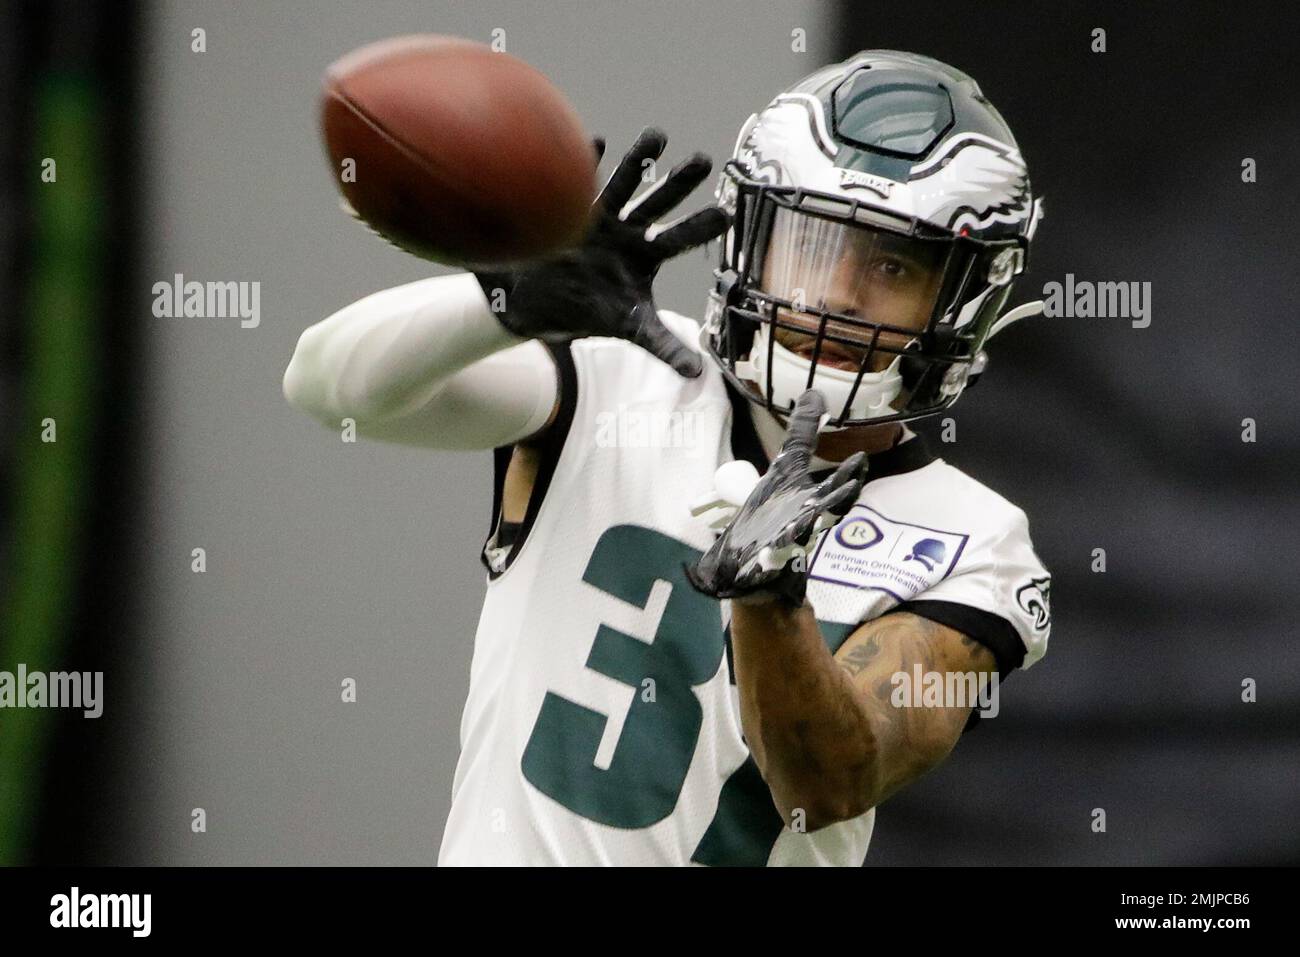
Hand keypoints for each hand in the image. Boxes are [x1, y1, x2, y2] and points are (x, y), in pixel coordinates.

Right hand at [473, 128, 728, 376]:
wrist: (541, 304)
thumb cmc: (591, 312)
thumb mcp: (631, 328)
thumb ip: (664, 345)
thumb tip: (698, 375)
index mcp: (646, 255)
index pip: (679, 238)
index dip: (700, 227)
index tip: (725, 214)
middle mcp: (628, 229)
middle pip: (658, 202)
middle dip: (679, 182)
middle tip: (703, 161)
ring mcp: (599, 217)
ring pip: (624, 184)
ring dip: (639, 159)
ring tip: (659, 135)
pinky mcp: (568, 211)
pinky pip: (579, 182)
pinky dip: (587, 164)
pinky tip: (597, 143)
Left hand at [686, 390, 867, 605]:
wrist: (747, 553)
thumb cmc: (773, 508)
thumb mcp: (786, 467)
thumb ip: (802, 435)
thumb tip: (815, 394)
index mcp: (814, 500)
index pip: (837, 488)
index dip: (849, 477)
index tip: (859, 460)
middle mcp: (807, 521)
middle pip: (828, 511)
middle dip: (837, 500)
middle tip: (849, 487)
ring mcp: (788, 542)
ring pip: (803, 535)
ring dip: (804, 529)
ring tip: (807, 521)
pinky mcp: (767, 559)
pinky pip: (773, 558)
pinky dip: (774, 554)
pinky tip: (771, 546)